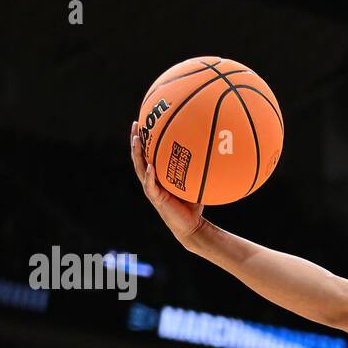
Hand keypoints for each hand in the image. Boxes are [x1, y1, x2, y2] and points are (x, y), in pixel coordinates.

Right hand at [130, 121, 204, 245]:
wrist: (191, 225)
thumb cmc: (193, 204)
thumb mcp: (195, 182)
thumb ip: (198, 168)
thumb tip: (213, 151)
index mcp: (158, 175)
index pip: (148, 153)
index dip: (144, 139)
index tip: (143, 122)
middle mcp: (151, 180)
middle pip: (139, 157)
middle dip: (135, 140)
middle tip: (134, 124)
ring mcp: (151, 188)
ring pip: (140, 168)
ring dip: (137, 154)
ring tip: (135, 140)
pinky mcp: (156, 198)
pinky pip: (150, 185)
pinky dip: (150, 176)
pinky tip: (150, 166)